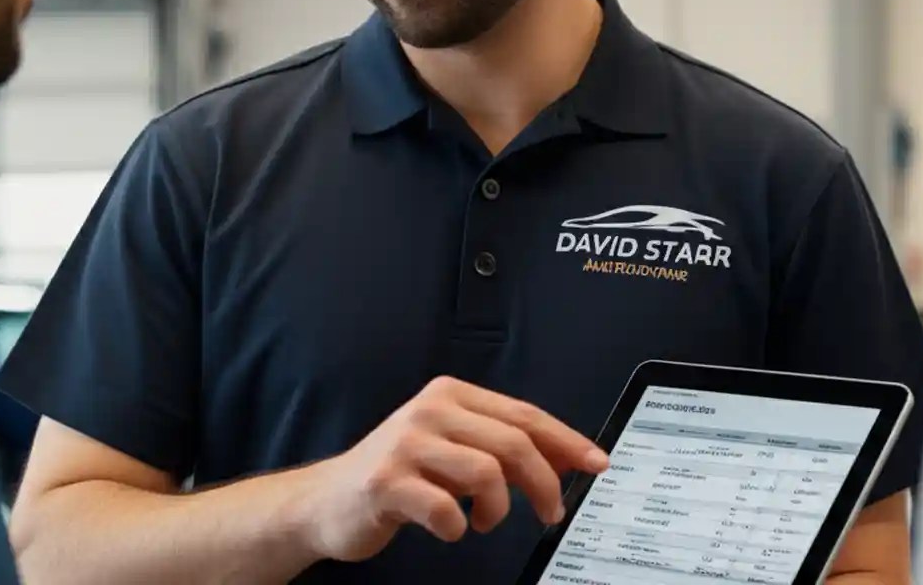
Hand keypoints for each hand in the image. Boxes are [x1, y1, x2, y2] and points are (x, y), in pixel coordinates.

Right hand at [302, 376, 608, 562]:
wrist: (326, 500)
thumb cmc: (397, 475)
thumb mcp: (450, 447)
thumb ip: (498, 445)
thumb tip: (564, 458)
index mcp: (448, 395)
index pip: (523, 414)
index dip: (566, 441)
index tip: (596, 464)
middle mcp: (429, 412)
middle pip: (513, 444)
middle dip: (545, 484)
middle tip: (550, 512)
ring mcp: (405, 446)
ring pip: (487, 474)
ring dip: (497, 509)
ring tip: (483, 521)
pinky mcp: (386, 483)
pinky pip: (447, 509)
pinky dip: (458, 526)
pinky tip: (449, 526)